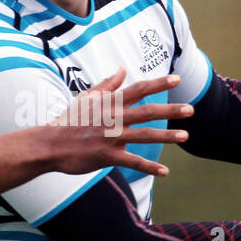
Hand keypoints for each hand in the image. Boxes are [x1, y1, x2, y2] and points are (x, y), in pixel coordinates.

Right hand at [44, 68, 191, 176]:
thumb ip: (107, 85)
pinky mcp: (107, 156)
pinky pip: (132, 161)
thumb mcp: (86, 98)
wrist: (50, 144)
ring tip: (185, 136)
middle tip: (191, 110)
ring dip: (166, 136)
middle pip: (147, 111)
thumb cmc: (68, 120)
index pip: (138, 89)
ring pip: (144, 135)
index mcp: (109, 103)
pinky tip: (165, 171)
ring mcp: (111, 137)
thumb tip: (122, 69)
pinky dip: (149, 167)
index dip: (159, 84)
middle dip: (170, 110)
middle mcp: (113, 118)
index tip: (177, 79)